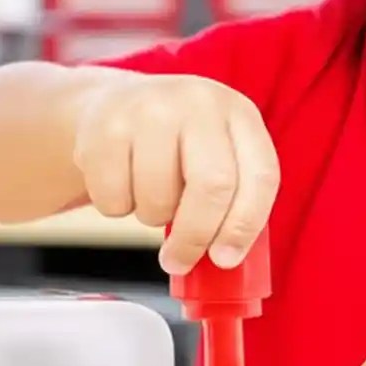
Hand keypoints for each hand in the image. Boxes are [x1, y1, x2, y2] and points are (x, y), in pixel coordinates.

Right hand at [72, 73, 279, 274]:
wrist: (117, 104)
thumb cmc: (176, 146)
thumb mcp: (216, 156)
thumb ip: (230, 201)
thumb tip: (223, 260)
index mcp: (240, 114)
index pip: (260, 177)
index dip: (244, 226)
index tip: (224, 260)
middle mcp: (200, 102)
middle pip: (212, 186)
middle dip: (196, 237)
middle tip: (178, 262)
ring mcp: (152, 108)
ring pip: (157, 196)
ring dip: (152, 217)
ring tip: (151, 195)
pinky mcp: (106, 124)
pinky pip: (113, 196)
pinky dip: (115, 207)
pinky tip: (121, 179)